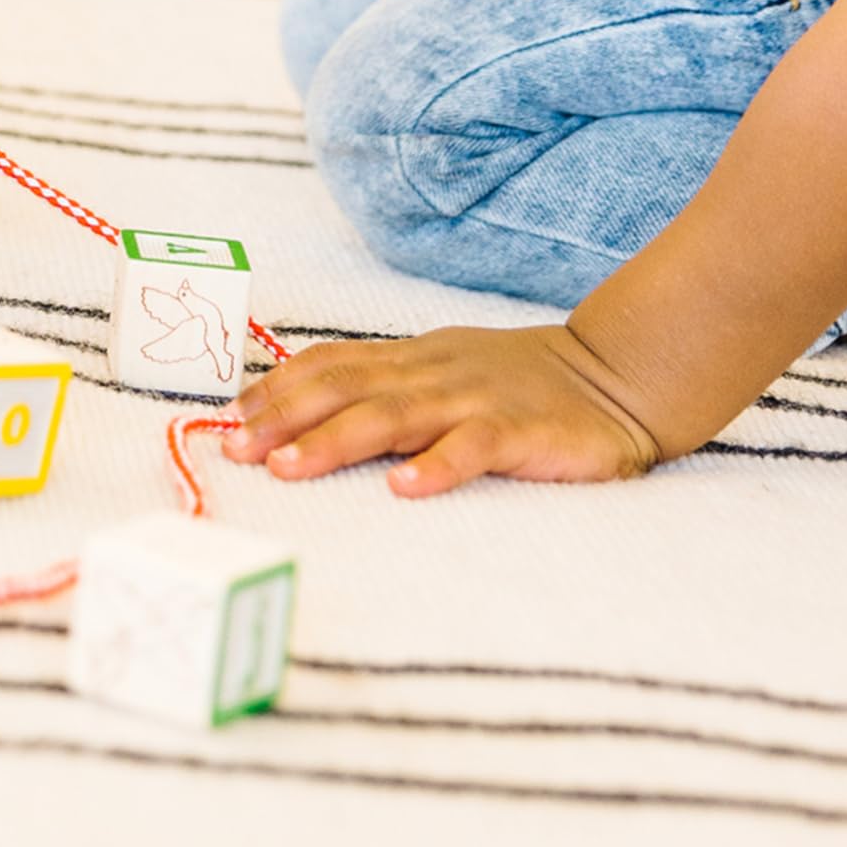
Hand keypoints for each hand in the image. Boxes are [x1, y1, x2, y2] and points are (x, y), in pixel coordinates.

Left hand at [221, 324, 662, 496]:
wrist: (614, 374)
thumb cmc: (516, 383)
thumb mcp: (444, 373)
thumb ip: (387, 388)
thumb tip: (309, 413)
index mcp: (410, 359)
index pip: (330, 364)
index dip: (278, 388)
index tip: (232, 416)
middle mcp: (432, 373)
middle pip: (346, 388)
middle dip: (285, 417)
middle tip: (238, 449)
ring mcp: (475, 400)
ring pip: (393, 415)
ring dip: (336, 440)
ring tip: (291, 466)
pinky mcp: (521, 432)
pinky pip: (473, 447)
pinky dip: (437, 466)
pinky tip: (405, 488)